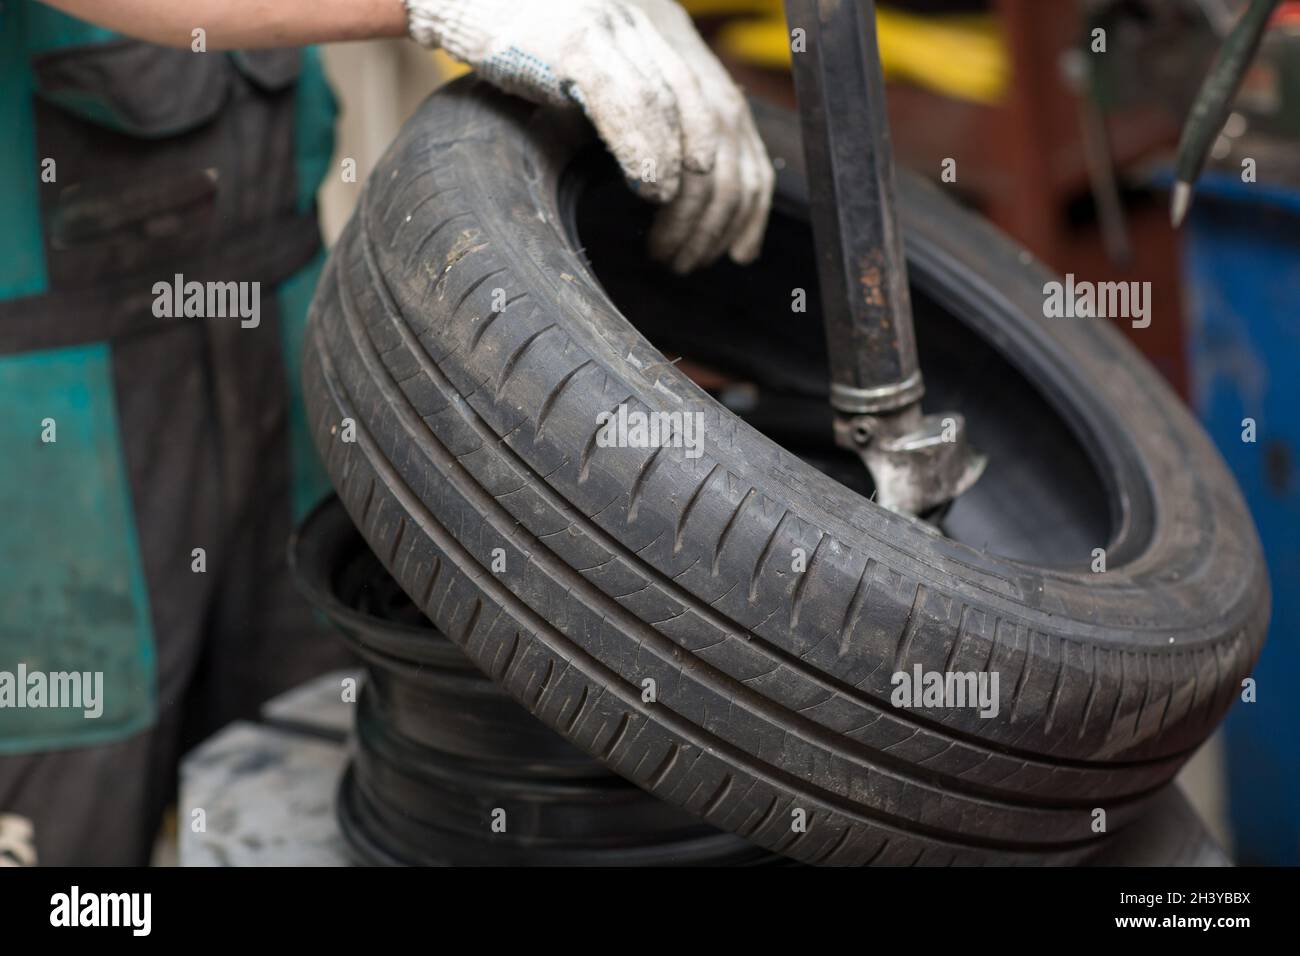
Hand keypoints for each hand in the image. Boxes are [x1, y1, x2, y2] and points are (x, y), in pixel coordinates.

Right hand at [405, 0, 772, 272]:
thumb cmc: (525, 48)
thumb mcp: (598, 84)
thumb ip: (642, 117)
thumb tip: (676, 193)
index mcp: (669, 32)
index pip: (735, 118)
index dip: (749, 192)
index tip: (741, 248)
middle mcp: (655, 25)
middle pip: (719, 125)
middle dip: (717, 208)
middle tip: (695, 259)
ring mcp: (617, 29)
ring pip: (681, 117)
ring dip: (683, 196)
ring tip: (668, 247)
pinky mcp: (575, 40)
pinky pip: (629, 101)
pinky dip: (648, 152)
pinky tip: (651, 192)